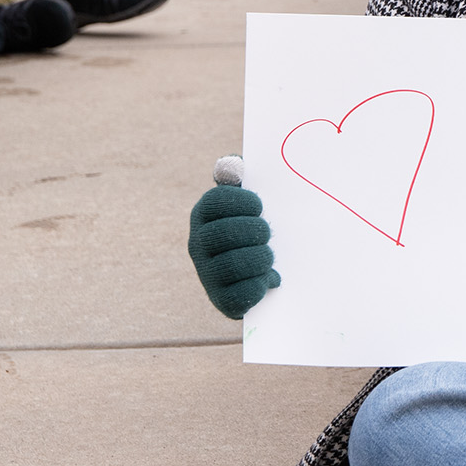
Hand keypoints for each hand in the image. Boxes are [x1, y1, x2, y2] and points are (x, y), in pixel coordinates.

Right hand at [189, 158, 279, 318]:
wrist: (260, 275)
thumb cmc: (255, 229)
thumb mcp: (248, 202)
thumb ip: (240, 180)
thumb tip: (232, 164)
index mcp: (203, 215)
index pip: (216, 201)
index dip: (243, 202)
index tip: (259, 206)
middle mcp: (197, 244)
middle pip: (225, 233)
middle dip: (255, 231)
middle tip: (266, 233)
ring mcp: (207, 274)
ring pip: (235, 264)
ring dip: (261, 257)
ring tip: (267, 256)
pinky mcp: (222, 301)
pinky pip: (242, 294)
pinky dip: (260, 285)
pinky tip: (267, 278)